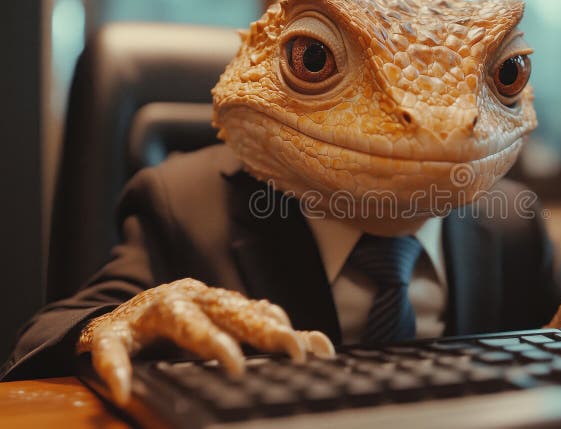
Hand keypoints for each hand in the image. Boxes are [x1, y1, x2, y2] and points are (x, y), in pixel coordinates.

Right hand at [76, 278, 333, 404]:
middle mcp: (188, 300)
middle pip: (229, 310)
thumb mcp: (222, 329)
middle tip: (291, 349)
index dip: (284, 328)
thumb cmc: (180, 326)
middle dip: (261, 329)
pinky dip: (116, 367)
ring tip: (233, 363)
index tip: (315, 349)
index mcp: (215, 302)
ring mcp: (149, 312)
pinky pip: (111, 346)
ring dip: (208, 339)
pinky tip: (123, 390)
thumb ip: (266, 338)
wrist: (115, 318)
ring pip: (181, 317)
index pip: (255, 311)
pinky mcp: (110, 330)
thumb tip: (321, 345)